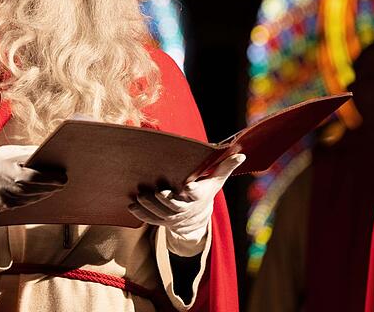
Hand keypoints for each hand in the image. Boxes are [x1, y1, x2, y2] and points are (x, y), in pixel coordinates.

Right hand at [0, 145, 66, 236]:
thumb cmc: (3, 163)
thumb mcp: (11, 152)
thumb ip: (28, 152)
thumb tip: (53, 152)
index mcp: (4, 159)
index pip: (32, 172)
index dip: (49, 176)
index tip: (63, 176)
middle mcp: (0, 176)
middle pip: (33, 186)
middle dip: (50, 185)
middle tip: (64, 183)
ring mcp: (0, 193)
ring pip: (30, 196)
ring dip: (46, 193)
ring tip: (56, 188)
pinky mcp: (2, 205)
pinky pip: (24, 203)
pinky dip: (36, 199)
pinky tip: (44, 195)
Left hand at [129, 153, 244, 255]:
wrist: (195, 219)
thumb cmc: (205, 192)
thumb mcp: (216, 181)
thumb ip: (226, 167)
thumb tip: (241, 154)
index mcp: (197, 197)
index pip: (196, 194)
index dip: (192, 191)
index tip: (186, 186)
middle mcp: (184, 209)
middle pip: (174, 206)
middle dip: (165, 200)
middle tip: (156, 191)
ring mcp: (172, 217)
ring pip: (160, 214)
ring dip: (149, 206)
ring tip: (139, 196)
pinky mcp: (161, 221)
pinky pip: (151, 220)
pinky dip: (141, 215)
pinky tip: (131, 207)